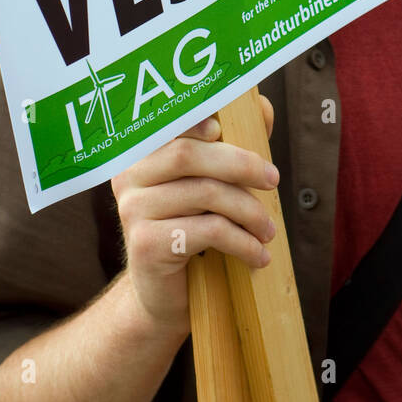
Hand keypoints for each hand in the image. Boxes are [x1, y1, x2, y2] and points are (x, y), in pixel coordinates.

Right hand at [111, 96, 276, 331]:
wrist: (165, 295)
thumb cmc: (192, 228)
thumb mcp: (211, 184)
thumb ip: (232, 142)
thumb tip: (261, 105)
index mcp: (139, 153)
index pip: (169, 125)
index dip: (197, 119)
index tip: (226, 131)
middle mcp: (127, 177)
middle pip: (188, 155)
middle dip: (240, 164)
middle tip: (274, 180)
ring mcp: (132, 211)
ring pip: (205, 194)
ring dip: (249, 212)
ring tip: (269, 231)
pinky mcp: (146, 245)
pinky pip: (207, 231)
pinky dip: (243, 242)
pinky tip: (258, 255)